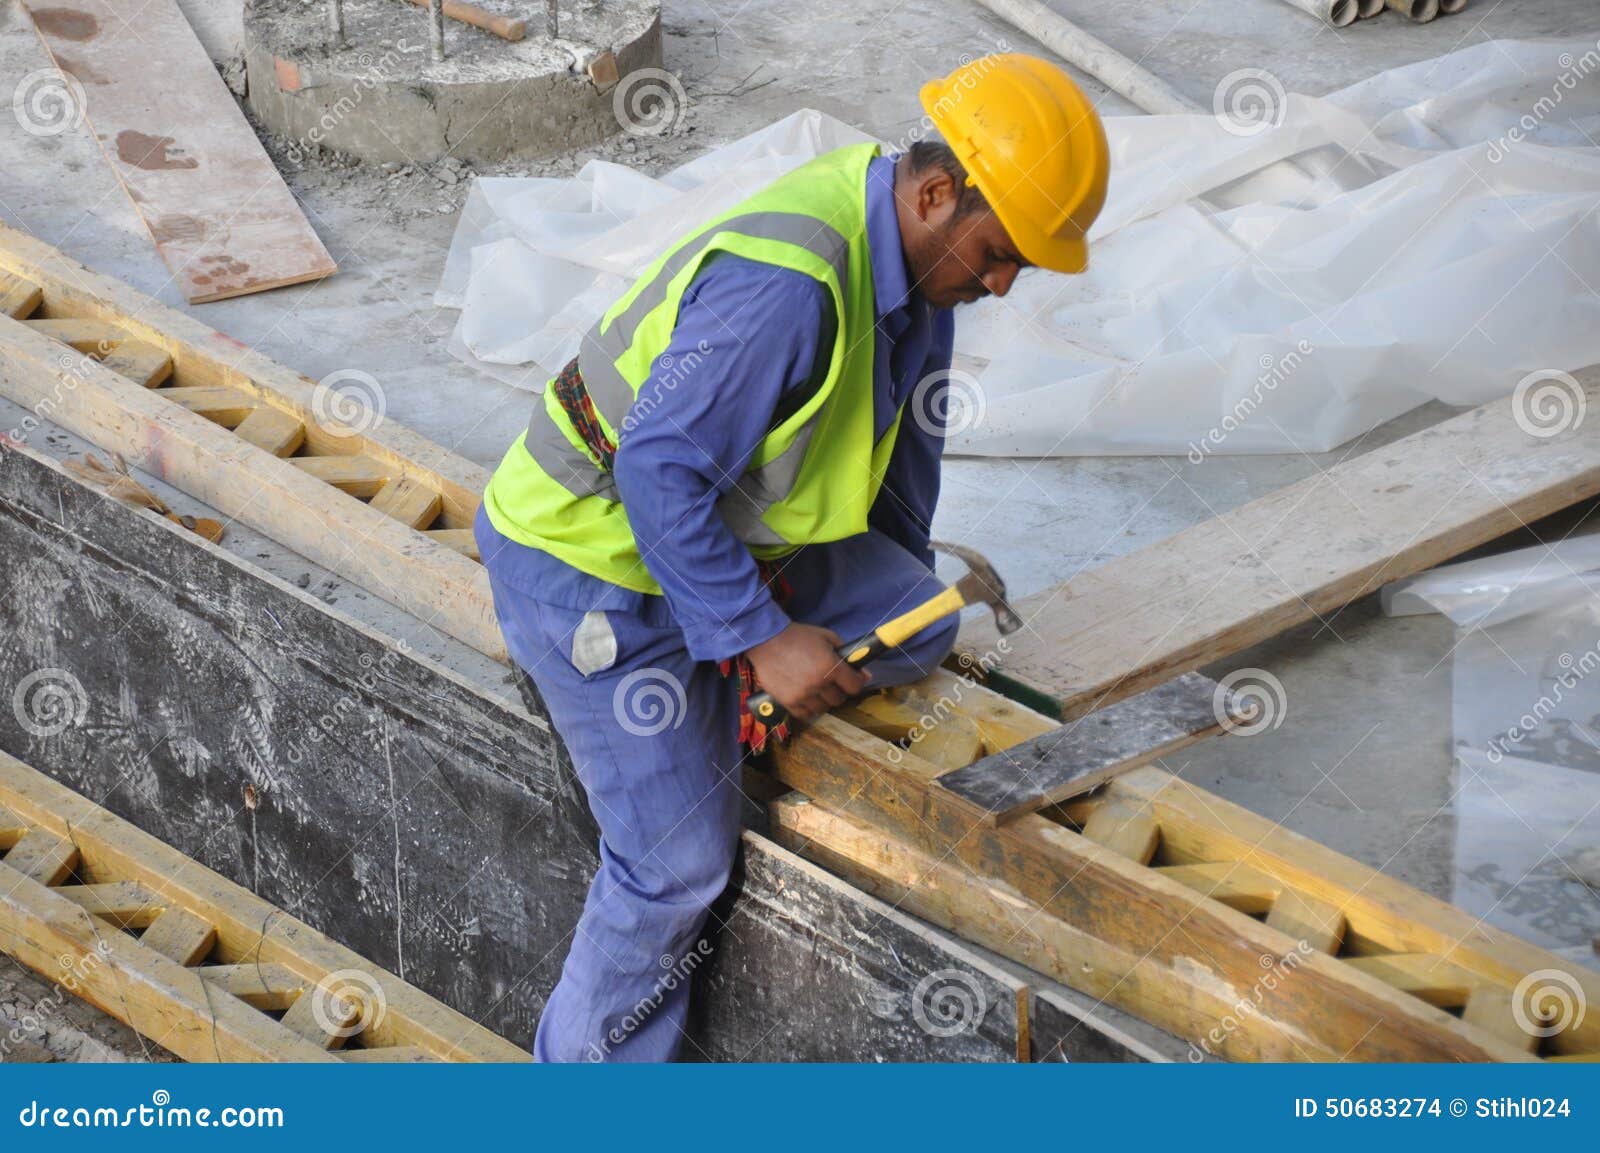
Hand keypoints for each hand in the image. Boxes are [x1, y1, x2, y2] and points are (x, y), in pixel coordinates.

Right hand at [745, 623, 870, 722]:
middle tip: (831, 682)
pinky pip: (805, 714)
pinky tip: (805, 697)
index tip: (852, 679)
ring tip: (816, 690)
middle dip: (838, 690)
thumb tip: (863, 674)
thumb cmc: (798, 636)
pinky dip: (808, 708)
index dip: (855, 682)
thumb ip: (846, 654)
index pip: (855, 687)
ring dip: (823, 701)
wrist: (766, 640)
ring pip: (822, 709)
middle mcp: (818, 684)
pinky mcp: (788, 702)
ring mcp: (802, 695)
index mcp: (831, 666)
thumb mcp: (827, 637)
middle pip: (839, 699)